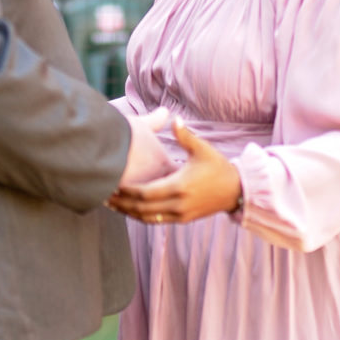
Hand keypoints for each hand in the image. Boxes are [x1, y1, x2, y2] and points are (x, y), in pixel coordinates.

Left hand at [107, 119, 241, 224]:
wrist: (236, 190)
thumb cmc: (218, 167)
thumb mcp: (203, 149)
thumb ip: (186, 136)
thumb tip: (175, 119)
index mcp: (179, 186)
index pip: (145, 193)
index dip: (126, 191)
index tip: (111, 184)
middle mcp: (178, 204)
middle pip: (142, 209)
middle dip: (122, 203)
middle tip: (103, 196)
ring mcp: (180, 214)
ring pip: (147, 218)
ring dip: (129, 212)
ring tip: (112, 204)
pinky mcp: (182, 219)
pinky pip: (157, 221)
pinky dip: (141, 216)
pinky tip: (130, 209)